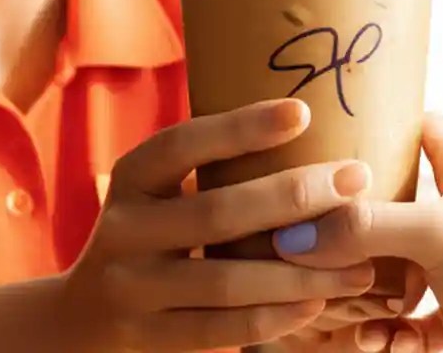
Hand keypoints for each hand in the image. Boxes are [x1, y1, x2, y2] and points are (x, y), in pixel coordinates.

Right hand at [61, 100, 377, 352]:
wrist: (81, 321)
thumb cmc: (151, 238)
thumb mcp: (157, 195)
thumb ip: (209, 170)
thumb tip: (305, 123)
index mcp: (130, 180)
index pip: (182, 145)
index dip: (239, 128)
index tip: (303, 112)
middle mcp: (123, 229)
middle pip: (216, 212)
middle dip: (294, 195)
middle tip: (357, 180)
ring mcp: (132, 288)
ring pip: (225, 279)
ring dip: (301, 272)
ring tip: (361, 264)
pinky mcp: (148, 337)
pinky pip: (222, 328)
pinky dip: (275, 317)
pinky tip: (318, 303)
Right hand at [272, 114, 442, 352]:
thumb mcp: (438, 235)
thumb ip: (367, 227)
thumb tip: (296, 234)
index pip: (425, 127)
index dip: (386, 123)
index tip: (336, 134)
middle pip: (396, 200)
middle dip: (354, 219)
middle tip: (313, 230)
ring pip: (395, 266)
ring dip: (364, 287)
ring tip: (345, 303)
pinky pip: (410, 321)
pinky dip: (389, 332)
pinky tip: (380, 342)